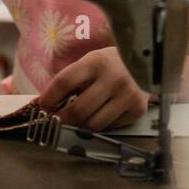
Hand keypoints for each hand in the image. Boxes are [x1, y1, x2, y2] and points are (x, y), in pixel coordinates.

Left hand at [36, 47, 150, 130]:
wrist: (148, 63)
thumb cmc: (111, 64)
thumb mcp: (90, 63)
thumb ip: (70, 81)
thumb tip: (42, 104)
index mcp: (96, 61)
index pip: (64, 82)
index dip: (49, 98)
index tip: (40, 108)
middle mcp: (113, 78)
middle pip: (78, 110)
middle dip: (62, 120)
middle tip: (55, 122)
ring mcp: (127, 95)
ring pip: (94, 124)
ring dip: (81, 125)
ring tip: (79, 119)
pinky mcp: (137, 109)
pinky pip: (110, 127)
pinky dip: (101, 124)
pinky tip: (102, 113)